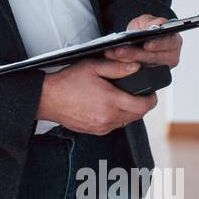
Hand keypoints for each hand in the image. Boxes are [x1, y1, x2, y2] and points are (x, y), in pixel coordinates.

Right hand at [36, 58, 158, 135]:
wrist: (47, 99)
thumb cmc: (67, 82)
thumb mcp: (93, 67)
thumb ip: (117, 67)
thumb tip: (135, 67)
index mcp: (110, 101)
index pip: (143, 106)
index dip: (151, 99)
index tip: (150, 94)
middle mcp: (108, 118)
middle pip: (137, 115)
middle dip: (140, 104)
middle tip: (136, 93)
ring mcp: (101, 127)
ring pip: (126, 121)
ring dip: (128, 111)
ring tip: (120, 98)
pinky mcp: (95, 131)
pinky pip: (114, 125)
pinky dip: (116, 117)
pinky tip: (107, 106)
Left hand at [102, 13, 182, 67]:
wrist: (137, 37)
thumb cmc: (145, 28)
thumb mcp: (147, 20)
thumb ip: (152, 21)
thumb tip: (157, 25)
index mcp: (173, 41)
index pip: (168, 43)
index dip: (158, 44)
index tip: (146, 45)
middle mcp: (170, 57)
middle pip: (152, 57)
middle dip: (134, 54)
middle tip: (119, 50)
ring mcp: (159, 68)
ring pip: (143, 67)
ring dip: (126, 60)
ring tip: (112, 54)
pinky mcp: (148, 75)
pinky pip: (136, 72)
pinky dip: (123, 66)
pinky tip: (113, 61)